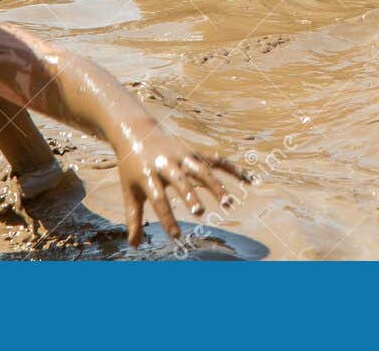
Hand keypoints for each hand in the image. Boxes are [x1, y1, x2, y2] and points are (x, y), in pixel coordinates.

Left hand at [115, 119, 246, 247]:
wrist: (137, 132)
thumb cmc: (133, 168)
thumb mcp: (129, 191)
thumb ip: (133, 218)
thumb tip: (134, 245)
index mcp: (148, 175)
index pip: (158, 199)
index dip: (167, 218)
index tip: (176, 236)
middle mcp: (167, 164)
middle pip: (181, 181)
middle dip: (190, 196)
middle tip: (199, 213)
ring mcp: (182, 156)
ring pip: (202, 170)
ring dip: (215, 185)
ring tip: (228, 203)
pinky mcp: (194, 152)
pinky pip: (216, 160)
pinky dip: (232, 169)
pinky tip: (248, 180)